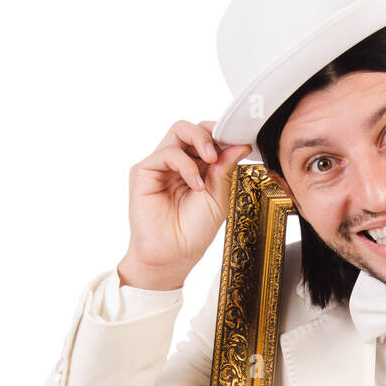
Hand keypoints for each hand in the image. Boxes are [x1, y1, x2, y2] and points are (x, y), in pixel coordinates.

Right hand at [118, 120, 251, 289]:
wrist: (173, 256)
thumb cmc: (194, 232)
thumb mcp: (218, 197)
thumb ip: (225, 169)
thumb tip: (241, 145)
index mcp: (196, 167)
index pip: (206, 138)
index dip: (222, 135)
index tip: (241, 139)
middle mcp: (177, 162)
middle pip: (191, 128)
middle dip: (210, 132)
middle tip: (224, 147)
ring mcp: (160, 165)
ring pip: (178, 132)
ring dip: (200, 141)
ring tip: (212, 161)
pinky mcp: (143, 172)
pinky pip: (166, 154)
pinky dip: (186, 165)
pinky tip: (196, 184)